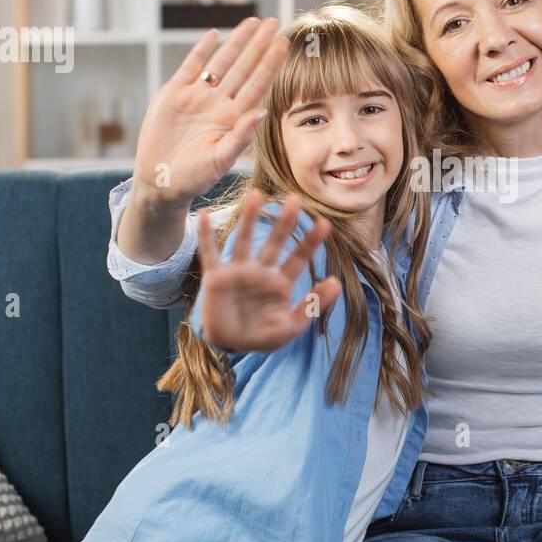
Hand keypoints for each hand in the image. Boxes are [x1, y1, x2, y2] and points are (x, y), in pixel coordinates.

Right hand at [133, 18, 286, 206]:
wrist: (159, 181)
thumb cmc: (193, 178)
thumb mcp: (219, 160)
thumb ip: (240, 137)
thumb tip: (260, 113)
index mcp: (234, 118)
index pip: (257, 84)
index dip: (270, 63)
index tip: (283, 43)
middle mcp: (219, 104)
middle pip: (244, 67)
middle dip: (259, 45)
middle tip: (274, 22)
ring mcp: (198, 96)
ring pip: (222, 62)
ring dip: (237, 42)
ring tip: (253, 22)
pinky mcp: (174, 93)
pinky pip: (191, 66)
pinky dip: (201, 50)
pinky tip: (214, 34)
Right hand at [195, 191, 340, 352]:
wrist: (230, 347)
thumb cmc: (262, 336)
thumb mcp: (291, 326)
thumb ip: (312, 305)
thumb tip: (336, 282)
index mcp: (281, 282)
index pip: (300, 258)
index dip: (311, 242)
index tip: (324, 224)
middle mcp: (261, 271)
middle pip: (275, 242)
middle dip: (284, 222)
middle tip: (294, 199)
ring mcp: (239, 271)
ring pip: (245, 239)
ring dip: (250, 218)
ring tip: (256, 195)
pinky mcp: (216, 277)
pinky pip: (210, 252)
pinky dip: (206, 234)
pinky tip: (205, 214)